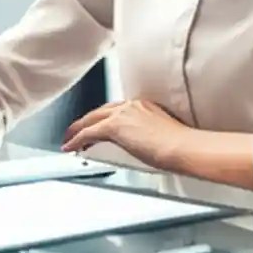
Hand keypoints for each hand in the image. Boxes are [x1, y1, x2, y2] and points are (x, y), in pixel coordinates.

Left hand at [61, 100, 192, 168]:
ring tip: (69, 139)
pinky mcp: (114, 127)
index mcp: (144, 105)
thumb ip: (148, 136)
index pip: (117, 109)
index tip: (99, 125)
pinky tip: (70, 147)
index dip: (104, 118)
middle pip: (101, 111)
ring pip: (91, 119)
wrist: (183, 147)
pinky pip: (88, 133)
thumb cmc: (181, 146)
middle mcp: (131, 105)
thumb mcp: (162, 136)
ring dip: (78, 130)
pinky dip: (77, 140)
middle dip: (87, 121)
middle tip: (76, 130)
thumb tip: (143, 146)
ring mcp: (122, 114)